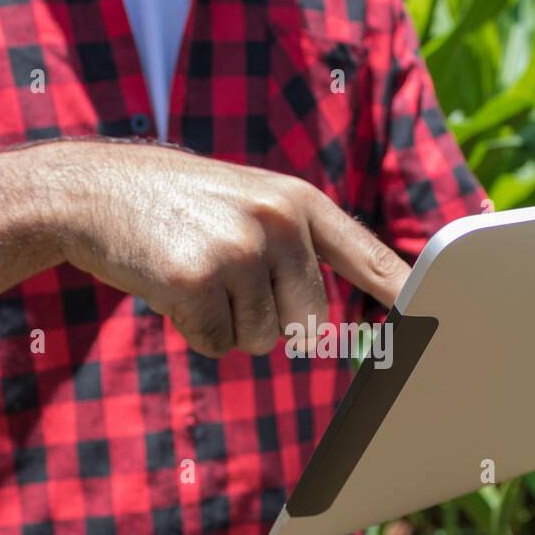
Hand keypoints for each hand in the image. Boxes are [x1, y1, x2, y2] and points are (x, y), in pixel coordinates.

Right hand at [51, 140, 408, 357]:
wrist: (93, 189)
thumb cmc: (178, 205)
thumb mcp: (249, 202)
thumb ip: (296, 246)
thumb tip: (327, 325)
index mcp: (300, 201)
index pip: (369, 256)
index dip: (406, 294)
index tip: (441, 318)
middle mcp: (279, 220)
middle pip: (310, 326)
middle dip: (270, 322)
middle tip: (226, 281)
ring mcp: (238, 248)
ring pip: (260, 340)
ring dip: (225, 324)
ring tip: (193, 273)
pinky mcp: (197, 278)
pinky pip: (217, 344)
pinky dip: (193, 330)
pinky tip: (169, 286)